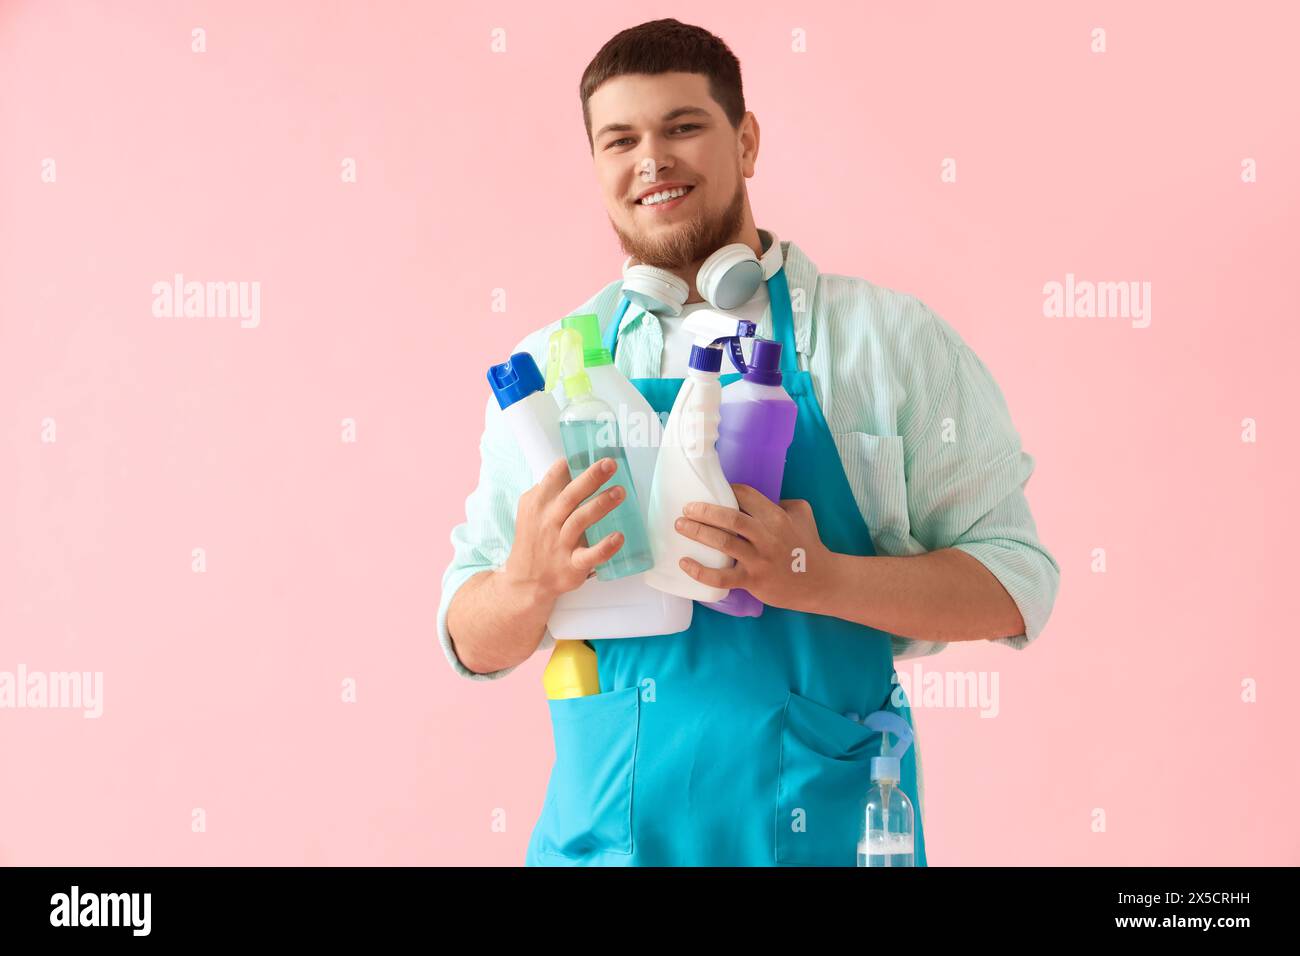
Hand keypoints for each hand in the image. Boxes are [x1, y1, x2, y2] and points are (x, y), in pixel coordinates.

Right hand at [502, 456, 628, 602]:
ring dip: (601, 505)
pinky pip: (589, 556)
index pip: (553, 478)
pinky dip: (604, 547)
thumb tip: (568, 465)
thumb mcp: (531, 510)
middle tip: (610, 464)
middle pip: (570, 496)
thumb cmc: (534, 539)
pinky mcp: (572, 566)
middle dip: (591, 478)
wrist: (525, 580)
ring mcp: (560, 544)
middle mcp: (549, 522)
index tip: (590, 452)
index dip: (570, 464)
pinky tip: (618, 537)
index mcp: (539, 504)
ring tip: (620, 492)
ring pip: (580, 521)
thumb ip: (548, 489)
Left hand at [673, 483, 838, 612]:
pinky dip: (701, 571)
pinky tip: (685, 563)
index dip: (726, 490)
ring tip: (680, 526)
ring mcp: (759, 559)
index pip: (745, 496)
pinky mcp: (753, 580)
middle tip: (686, 508)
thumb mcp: (802, 514)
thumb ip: (780, 502)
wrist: (821, 581)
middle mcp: (766, 536)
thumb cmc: (808, 545)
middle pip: (730, 518)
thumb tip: (754, 498)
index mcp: (777, 516)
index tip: (709, 490)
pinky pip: (722, 577)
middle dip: (704, 511)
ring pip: (723, 543)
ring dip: (698, 533)